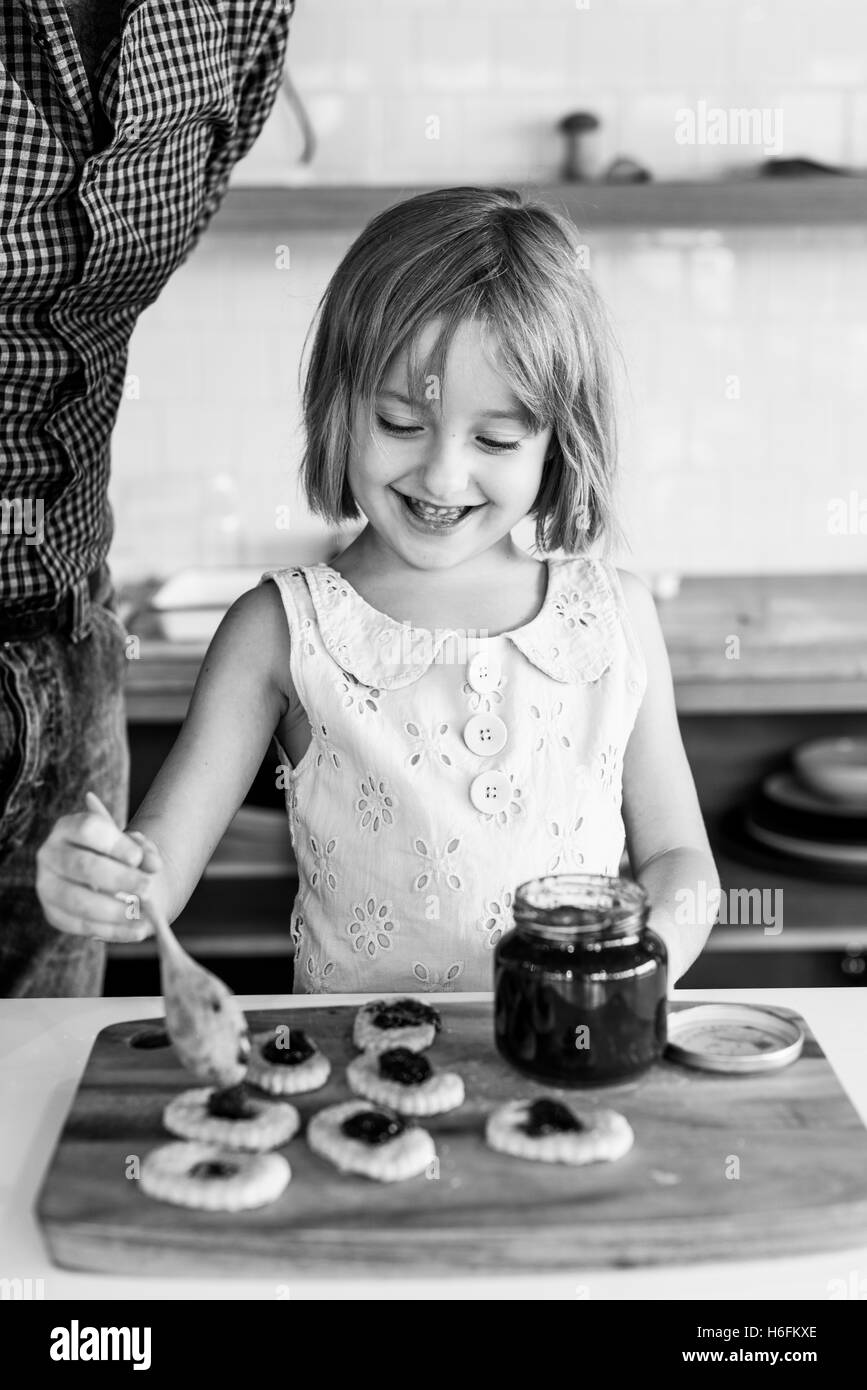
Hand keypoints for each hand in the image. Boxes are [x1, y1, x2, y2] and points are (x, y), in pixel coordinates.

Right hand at [36, 805, 162, 942]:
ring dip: (114, 911)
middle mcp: (50, 854)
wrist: (103, 878)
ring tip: (143, 916)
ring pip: (78, 900)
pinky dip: (111, 930)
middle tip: (147, 888)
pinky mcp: (53, 913)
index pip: (88, 829)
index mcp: (68, 828)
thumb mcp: (130, 846)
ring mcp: (47, 885)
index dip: (115, 845)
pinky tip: (135, 931)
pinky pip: (80, 925)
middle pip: (83, 865)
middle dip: (119, 879)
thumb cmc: (116, 856)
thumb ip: (143, 850)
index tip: (137, 858)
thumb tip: (152, 864)